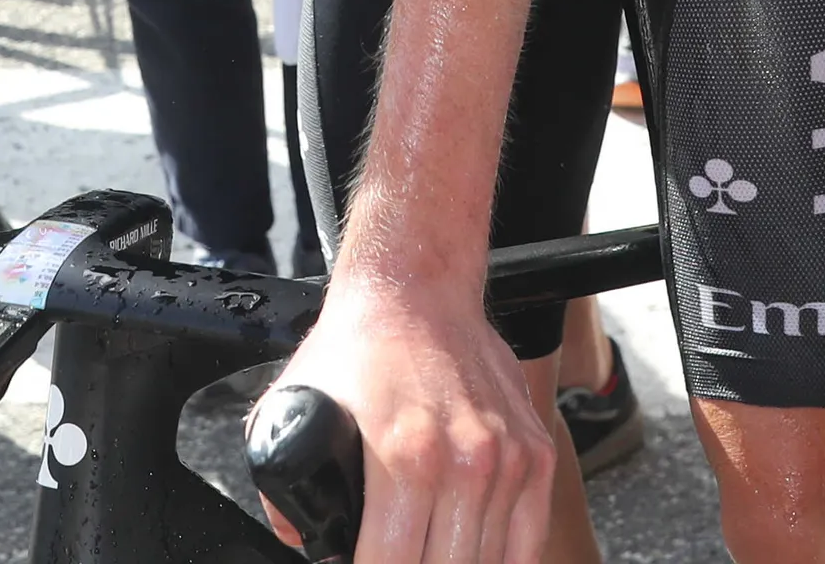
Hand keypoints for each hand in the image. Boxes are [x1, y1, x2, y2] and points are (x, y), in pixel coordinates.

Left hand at [262, 266, 554, 563]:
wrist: (417, 288)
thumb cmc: (358, 347)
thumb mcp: (293, 410)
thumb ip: (288, 491)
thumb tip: (306, 544)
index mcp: (404, 456)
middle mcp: (465, 461)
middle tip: (395, 555)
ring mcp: (507, 459)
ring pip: (488, 563)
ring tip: (427, 548)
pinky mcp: (536, 453)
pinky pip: (529, 540)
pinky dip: (502, 559)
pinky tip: (471, 553)